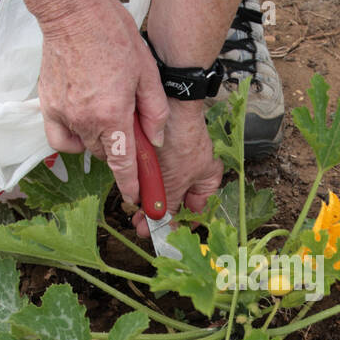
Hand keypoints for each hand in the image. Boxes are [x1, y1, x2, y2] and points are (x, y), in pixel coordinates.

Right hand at [33, 0, 167, 203]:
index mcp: (112, 113)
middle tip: (131, 131)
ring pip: (87, 146)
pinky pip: (61, 138)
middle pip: (107, 155)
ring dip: (101, 141)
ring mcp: (63, 114)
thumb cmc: (113, 36)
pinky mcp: (47, 105)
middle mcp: (85, 119)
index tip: (139, 198)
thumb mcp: (147, 73)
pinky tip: (85, 121)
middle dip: (121, 152)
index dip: (132, 185)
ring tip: (109, 113)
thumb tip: (156, 141)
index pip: (123, 164)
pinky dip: (74, 138)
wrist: (74, 12)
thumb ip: (154, 113)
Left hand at [130, 100, 222, 236]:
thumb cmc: (181, 142)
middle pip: (175, 201)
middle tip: (142, 227)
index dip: (180, 225)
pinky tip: (132, 195)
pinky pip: (150, 174)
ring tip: (134, 214)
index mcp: (207, 178)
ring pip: (160, 188)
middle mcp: (192, 171)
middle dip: (158, 216)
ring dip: (147, 203)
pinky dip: (142, 184)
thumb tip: (162, 228)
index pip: (196, 210)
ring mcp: (174, 161)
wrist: (167, 103)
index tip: (165, 236)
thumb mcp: (174, 181)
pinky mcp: (157, 152)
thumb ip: (168, 206)